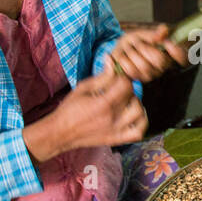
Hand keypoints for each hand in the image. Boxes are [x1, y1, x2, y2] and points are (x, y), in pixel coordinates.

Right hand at [23, 72, 145, 161]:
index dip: (123, 78)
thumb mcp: (83, 88)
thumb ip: (102, 77)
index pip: (126, 84)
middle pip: (134, 97)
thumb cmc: (69, 109)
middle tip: (119, 90)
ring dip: (136, 105)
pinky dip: (140, 123)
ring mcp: (116, 131)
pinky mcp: (116, 139)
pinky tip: (133, 116)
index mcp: (103, 103)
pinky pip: (138, 133)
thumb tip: (112, 61)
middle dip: (129, 90)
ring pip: (140, 114)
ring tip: (126, 103)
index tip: (116, 79)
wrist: (61, 133)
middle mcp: (112, 118)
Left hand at [104, 25, 188, 81]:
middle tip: (137, 42)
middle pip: (160, 60)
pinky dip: (124, 60)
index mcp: (167, 54)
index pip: (183, 56)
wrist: (118, 51)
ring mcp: (151, 74)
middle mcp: (162, 66)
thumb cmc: (133, 42)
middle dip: (145, 48)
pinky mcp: (138, 79)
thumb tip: (164, 29)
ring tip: (128, 49)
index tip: (168, 43)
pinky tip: (123, 56)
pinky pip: (131, 70)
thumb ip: (152, 33)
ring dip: (132, 53)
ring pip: (144, 66)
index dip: (178, 52)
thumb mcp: (141, 34)